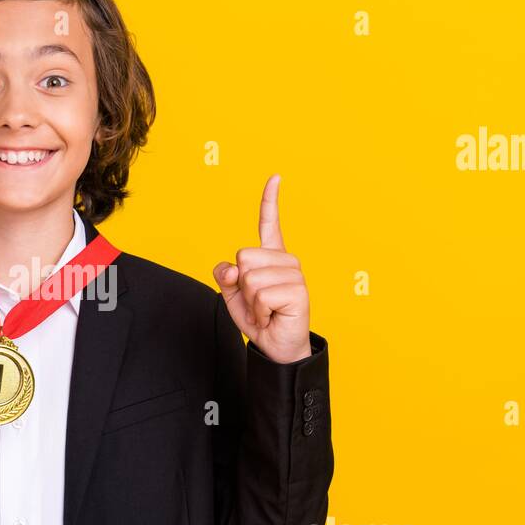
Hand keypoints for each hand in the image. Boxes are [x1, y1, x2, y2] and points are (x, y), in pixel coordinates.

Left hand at [212, 174, 312, 363]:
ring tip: (265, 311)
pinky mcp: (298, 291)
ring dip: (251, 303)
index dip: (270, 201)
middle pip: (243, 257)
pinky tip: (272, 316)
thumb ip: (226, 277)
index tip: (275, 177)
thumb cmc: (260, 318)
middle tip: (257, 303)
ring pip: (250, 278)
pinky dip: (259, 311)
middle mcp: (286, 261)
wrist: (277, 347)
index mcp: (271, 257)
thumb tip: (231, 267)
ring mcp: (294, 274)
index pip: (269, 224)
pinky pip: (261, 295)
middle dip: (241, 286)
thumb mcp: (234, 296)